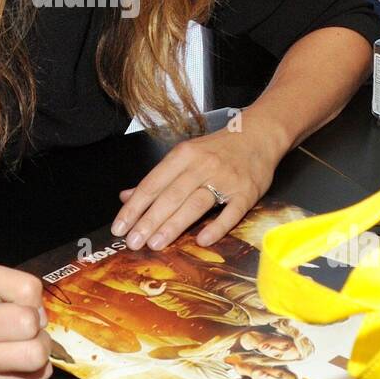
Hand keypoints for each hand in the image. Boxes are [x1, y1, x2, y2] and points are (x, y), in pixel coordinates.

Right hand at [0, 265, 52, 378]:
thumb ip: (19, 286)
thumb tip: (43, 316)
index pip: (27, 320)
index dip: (32, 315)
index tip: (21, 315)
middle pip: (36, 353)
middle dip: (40, 341)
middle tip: (26, 337)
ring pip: (39, 375)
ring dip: (35, 362)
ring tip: (15, 353)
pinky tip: (10, 371)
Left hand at [111, 109, 286, 250]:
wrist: (260, 135)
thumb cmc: (219, 148)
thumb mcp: (185, 155)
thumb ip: (157, 178)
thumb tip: (126, 197)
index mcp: (183, 155)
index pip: (152, 184)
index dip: (134, 207)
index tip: (119, 227)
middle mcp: (202, 165)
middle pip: (170, 196)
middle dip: (149, 221)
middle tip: (133, 242)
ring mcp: (225, 179)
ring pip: (195, 204)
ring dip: (174, 225)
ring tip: (155, 244)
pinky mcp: (247, 192)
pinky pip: (231, 212)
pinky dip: (217, 226)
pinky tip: (202, 240)